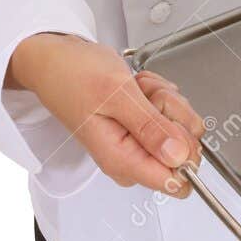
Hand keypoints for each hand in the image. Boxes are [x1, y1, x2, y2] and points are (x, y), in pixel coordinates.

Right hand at [6, 35, 205, 196]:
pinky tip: (134, 85)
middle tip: (144, 94)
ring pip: (180, 123)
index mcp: (122, 160)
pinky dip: (156, 91)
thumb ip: (149, 128)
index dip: (184, 145)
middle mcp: (131, 158)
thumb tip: (179, 158)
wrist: (57, 59)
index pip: (176, 180)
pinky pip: (171, 111)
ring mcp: (137, 143)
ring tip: (134, 87)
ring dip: (162, 96)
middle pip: (184, 147)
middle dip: (171, 110)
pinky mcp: (142, 128)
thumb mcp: (116, 94)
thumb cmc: (74, 74)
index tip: (166, 117)